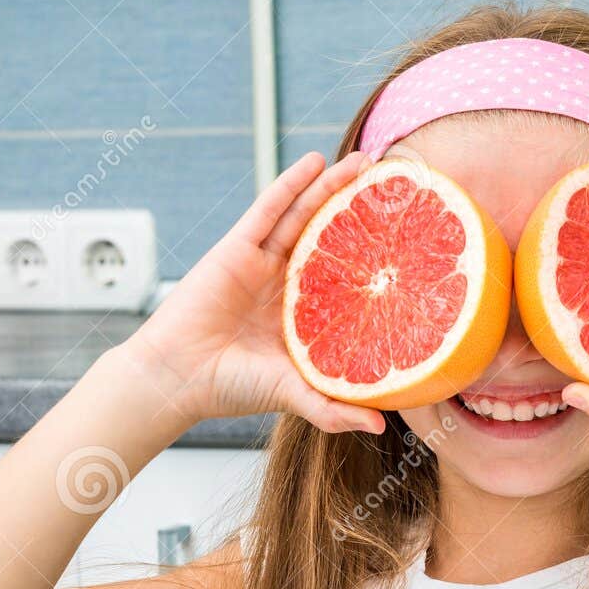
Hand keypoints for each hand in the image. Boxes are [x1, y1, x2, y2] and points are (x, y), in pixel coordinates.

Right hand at [115, 151, 386, 435]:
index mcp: (302, 314)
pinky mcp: (238, 248)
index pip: (345, 277)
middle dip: (358, 210)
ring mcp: (262, 262)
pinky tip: (315, 162)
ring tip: (363, 162)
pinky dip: (292, 184)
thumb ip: (334, 409)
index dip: (372, 257)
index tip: (408, 241)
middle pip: (329, 236)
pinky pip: (269, 209)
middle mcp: (286, 283)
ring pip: (303, 215)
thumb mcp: (295, 395)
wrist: (180, 377)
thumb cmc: (231, 387)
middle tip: (393, 187)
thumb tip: (381, 426)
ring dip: (331, 186)